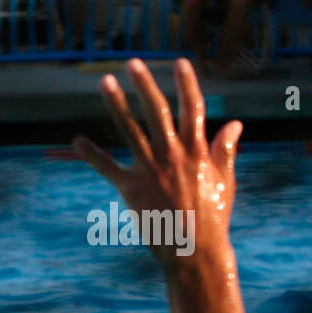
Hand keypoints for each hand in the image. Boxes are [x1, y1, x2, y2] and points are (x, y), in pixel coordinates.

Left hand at [73, 58, 241, 271]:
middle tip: (131, 63)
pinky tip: (77, 140)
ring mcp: (152, 171)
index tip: (179, 62)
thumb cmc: (213, 217)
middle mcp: (174, 155)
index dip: (186, 83)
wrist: (195, 250)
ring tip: (104, 83)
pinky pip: (108, 167)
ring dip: (117, 104)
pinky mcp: (132, 189)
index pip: (193, 108)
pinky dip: (91, 154)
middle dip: (145, 85)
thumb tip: (234, 124)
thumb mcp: (225, 181)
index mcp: (198, 151)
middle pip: (158, 111)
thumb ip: (225, 150)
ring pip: (132, 130)